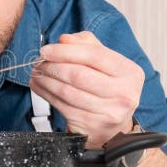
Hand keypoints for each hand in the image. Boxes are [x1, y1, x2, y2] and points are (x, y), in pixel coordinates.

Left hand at [31, 31, 143, 146]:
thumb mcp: (103, 62)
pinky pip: (62, 106)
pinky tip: (40, 86)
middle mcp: (123, 93)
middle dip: (52, 66)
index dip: (65, 51)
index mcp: (129, 72)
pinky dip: (46, 94)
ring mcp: (108, 113)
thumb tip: (64, 40)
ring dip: (45, 80)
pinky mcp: (91, 126)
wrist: (113, 126)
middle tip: (39, 62)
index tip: (45, 50)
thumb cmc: (106, 87)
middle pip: (78, 75)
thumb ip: (86, 45)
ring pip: (67, 91)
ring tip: (37, 73)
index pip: (94, 55)